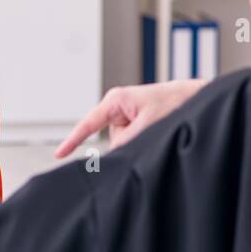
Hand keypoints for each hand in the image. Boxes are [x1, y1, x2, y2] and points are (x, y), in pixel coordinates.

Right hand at [54, 79, 207, 157]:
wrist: (191, 97)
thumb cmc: (173, 103)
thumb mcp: (149, 124)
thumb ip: (128, 141)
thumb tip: (116, 154)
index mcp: (115, 101)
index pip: (88, 125)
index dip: (73, 141)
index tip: (59, 154)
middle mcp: (116, 108)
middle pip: (110, 139)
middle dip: (125, 145)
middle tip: (146, 136)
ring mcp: (124, 116)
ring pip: (122, 143)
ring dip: (137, 142)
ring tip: (156, 127)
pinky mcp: (133, 123)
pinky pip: (130, 141)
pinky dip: (141, 140)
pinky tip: (155, 131)